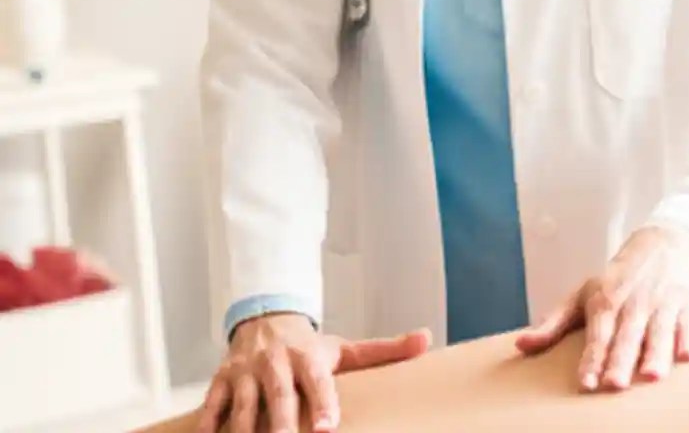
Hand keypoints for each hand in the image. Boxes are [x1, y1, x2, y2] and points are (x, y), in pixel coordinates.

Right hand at [197, 313, 429, 432]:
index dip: (323, 404)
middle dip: (282, 425)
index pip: (318, 382)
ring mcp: (246, 372)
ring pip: (244, 406)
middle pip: (280, 397)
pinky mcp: (222, 381)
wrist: (266, 319)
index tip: (327, 429)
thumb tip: (426, 339)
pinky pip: (212, 406)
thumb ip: (385, 350)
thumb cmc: (310, 346)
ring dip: (244, 432)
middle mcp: (276, 362)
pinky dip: (209, 426)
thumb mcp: (346, 348)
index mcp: (309, 356)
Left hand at [515, 226, 688, 391]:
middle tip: (615, 384)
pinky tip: (688, 356)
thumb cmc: (617, 281)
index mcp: (606, 301)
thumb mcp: (582, 295)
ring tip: (651, 376)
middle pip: (628, 336)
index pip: (599, 334)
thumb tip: (521, 346)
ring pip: (659, 332)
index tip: (587, 382)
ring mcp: (665, 302)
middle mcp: (635, 302)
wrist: (662, 246)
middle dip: (621, 360)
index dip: (592, 358)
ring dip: (656, 353)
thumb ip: (553, 324)